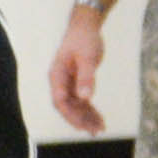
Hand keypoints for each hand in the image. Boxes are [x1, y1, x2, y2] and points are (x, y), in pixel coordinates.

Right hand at [46, 0, 108, 135]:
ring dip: (86, 117)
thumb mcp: (87, 58)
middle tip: (95, 131)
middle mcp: (60, 82)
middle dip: (80, 120)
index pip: (60, 101)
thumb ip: (86, 78)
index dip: (70, 115)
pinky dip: (90, 110)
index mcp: (57, 76)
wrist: (86, 27)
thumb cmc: (84, 39)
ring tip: (100, 129)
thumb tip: (85, 98)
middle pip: (67, 107)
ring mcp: (68, 83)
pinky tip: (99, 119)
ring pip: (75, 105)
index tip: (83, 125)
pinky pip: (82, 100)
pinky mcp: (77, 82)